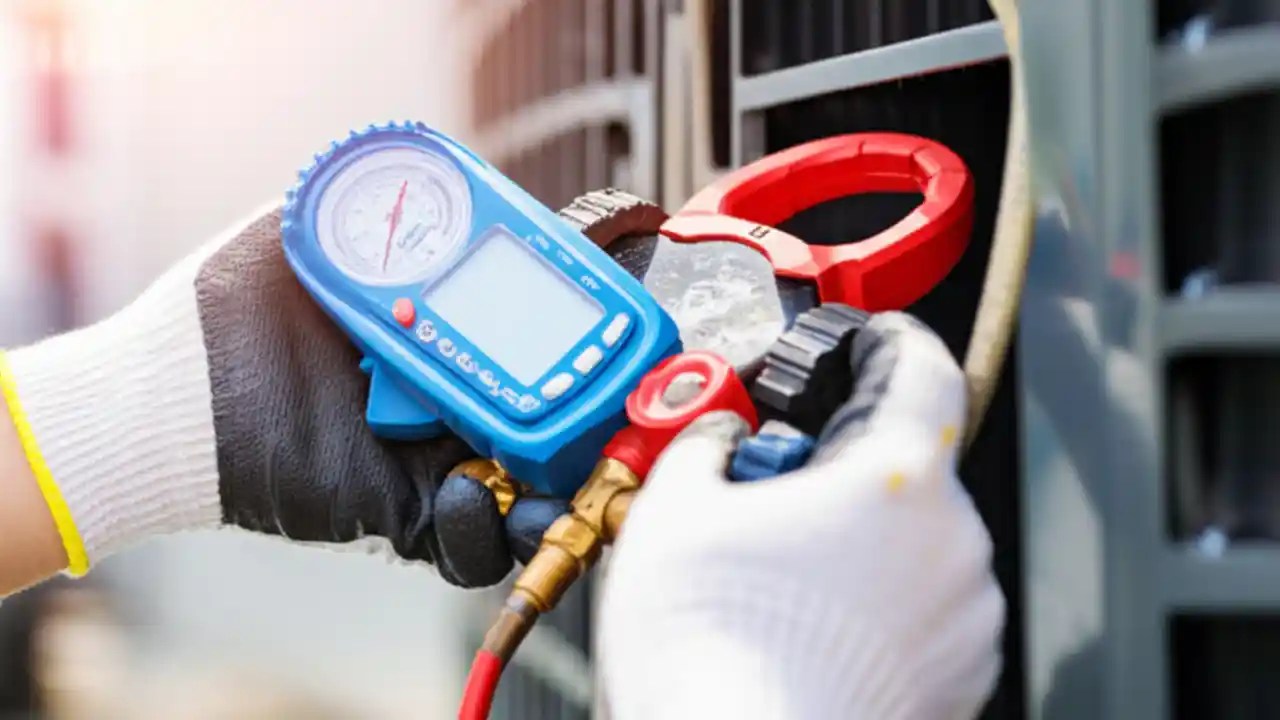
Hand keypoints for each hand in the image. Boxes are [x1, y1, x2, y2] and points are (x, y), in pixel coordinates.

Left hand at [0, 205, 563, 586]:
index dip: (579, 330)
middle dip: (586, 411)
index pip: (533, 325)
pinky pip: (464, 540)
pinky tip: (469, 493)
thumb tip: (452, 183)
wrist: (167, 394)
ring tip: (548, 469)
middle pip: (548, 405)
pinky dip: (483, 528)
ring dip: (554, 481)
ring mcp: (429, 454)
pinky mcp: (399, 509)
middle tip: (600, 401)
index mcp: (439, 323)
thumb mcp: (312, 231)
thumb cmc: (229, 307)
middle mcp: (447, 389)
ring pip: (525, 482)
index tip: (608, 321)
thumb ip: (378, 202)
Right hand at [599, 312, 1003, 718]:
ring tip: (779, 577)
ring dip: (861, 541)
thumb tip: (714, 440)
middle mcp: (951, 546)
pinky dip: (876, 606)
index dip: (894, 341)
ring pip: (915, 544)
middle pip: (908, 466)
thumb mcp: (673, 513)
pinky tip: (805, 627)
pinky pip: (922, 611)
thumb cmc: (712, 658)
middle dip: (843, 468)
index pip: (926, 367)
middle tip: (774, 491)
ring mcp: (963, 620)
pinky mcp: (956, 681)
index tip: (872, 341)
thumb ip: (703, 446)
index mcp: (896, 481)